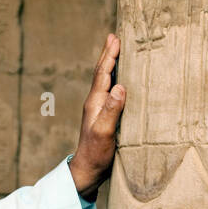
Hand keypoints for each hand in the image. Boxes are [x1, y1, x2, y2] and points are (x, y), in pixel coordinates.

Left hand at [69, 33, 124, 201]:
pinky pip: (110, 91)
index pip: (103, 74)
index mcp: (94, 103)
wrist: (87, 171)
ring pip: (105, 81)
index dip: (109, 56)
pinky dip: (115, 80)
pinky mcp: (104, 118)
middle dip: (108, 54)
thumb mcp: (104, 132)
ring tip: (116, 52)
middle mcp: (95, 103)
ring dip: (111, 65)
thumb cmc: (96, 154)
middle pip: (101, 73)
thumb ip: (111, 110)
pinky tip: (121, 81)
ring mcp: (98, 110)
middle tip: (114, 36)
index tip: (115, 38)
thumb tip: (120, 86)